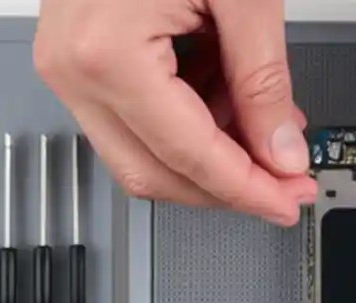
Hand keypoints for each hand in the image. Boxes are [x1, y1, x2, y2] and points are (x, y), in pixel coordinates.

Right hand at [34, 0, 316, 224]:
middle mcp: (71, 64)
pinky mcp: (78, 54)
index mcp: (106, 50)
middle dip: (226, 185)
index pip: (187, 154)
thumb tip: (281, 148)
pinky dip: (187, 120)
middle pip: (153, 173)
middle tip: (286, 180)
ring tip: (263, 118)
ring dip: (208, 153)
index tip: (288, 199)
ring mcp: (67, 62)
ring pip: (140, 153)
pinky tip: (228, 98)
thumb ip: (264, 80)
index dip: (246, 188)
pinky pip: (132, 117)